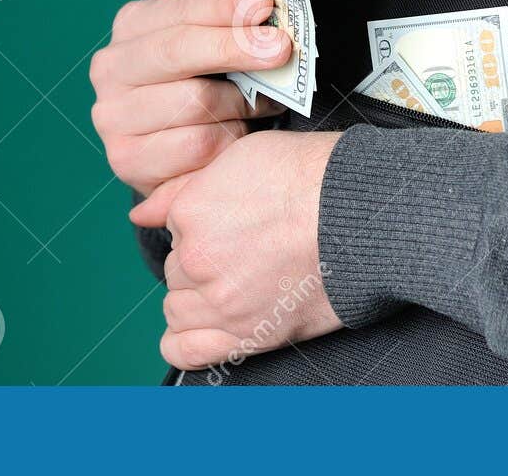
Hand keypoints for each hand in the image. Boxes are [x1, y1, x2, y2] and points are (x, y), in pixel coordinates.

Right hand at [88, 0, 289, 200]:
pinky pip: (197, 145)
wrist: (171, 150)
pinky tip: (239, 133)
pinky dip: (229, 140)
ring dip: (241, 103)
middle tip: (281, 48)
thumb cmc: (199, 84)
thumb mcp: (208, 44)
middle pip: (178, 50)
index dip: (224, 5)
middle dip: (235, 46)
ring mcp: (113, 115)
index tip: (264, 3)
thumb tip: (265, 7)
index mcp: (132, 25)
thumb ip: (229, 26)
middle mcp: (112, 68)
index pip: (181, 9)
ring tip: (265, 103)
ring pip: (194, 102)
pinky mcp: (127, 159)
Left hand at [134, 129, 345, 372]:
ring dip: (198, 297)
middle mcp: (199, 258)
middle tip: (242, 250)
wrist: (365, 216)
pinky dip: (185, 342)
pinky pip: (186, 350)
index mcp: (192, 211)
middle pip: (178, 268)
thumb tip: (141, 212)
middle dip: (202, 260)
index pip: (175, 227)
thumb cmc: (317, 178)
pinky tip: (203, 326)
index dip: (204, 224)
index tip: (231, 224)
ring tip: (235, 283)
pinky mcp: (246, 335)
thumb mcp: (244, 158)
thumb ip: (185, 187)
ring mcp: (221, 301)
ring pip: (178, 308)